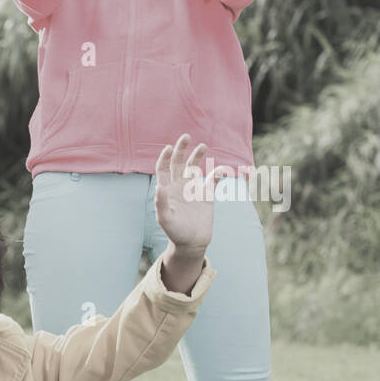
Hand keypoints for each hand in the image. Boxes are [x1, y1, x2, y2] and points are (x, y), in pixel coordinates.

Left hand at [153, 134, 228, 256]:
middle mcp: (180, 186)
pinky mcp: (208, 195)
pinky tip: (220, 170)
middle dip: (181, 150)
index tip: (168, 147)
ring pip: (196, 167)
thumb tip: (159, 187)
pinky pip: (213, 181)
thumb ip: (161, 203)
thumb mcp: (165, 219)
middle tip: (186, 136)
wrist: (192, 243)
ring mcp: (194, 189)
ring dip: (198, 156)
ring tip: (203, 146)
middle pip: (179, 163)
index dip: (165, 157)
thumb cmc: (175, 232)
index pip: (163, 169)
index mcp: (167, 189)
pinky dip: (217, 174)